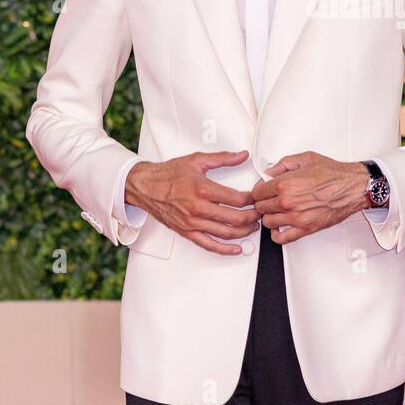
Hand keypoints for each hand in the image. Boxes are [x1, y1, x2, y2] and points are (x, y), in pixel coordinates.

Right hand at [125, 150, 259, 254]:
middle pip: (235, 218)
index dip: (252, 200)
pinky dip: (225, 249)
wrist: (145, 187)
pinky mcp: (187, 232)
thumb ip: (223, 158)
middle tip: (258, 213)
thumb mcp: (197, 160)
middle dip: (252, 217)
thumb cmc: (168, 174)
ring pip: (226, 233)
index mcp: (203, 189)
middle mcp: (198, 208)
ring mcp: (193, 223)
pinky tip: (236, 249)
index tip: (256, 197)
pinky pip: (209, 245)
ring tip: (252, 227)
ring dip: (244, 232)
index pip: (237, 199)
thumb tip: (241, 155)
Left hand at [251, 151, 370, 245]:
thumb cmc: (334, 174)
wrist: (353, 187)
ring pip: (268, 222)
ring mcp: (296, 217)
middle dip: (263, 203)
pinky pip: (282, 238)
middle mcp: (288, 202)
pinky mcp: (306, 228)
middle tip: (270, 200)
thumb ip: (283, 164)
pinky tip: (280, 228)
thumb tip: (269, 171)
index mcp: (285, 184)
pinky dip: (277, 235)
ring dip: (270, 217)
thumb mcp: (306, 159)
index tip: (262, 191)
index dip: (259, 191)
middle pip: (260, 208)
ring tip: (277, 212)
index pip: (257, 192)